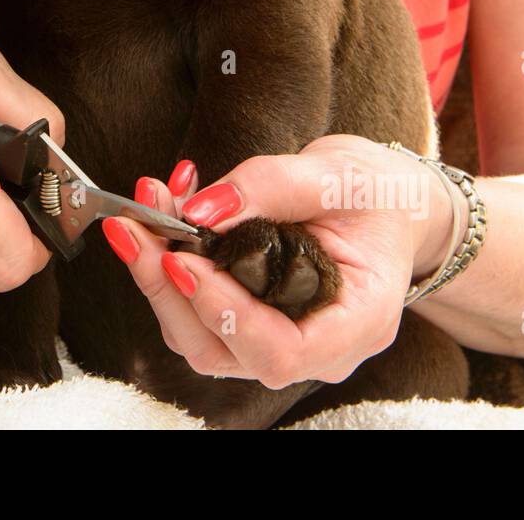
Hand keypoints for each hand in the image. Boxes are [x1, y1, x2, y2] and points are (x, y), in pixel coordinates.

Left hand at [102, 135, 452, 388]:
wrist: (387, 204)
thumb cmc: (378, 194)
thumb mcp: (337, 173)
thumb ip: (270, 186)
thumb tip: (200, 208)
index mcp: (356, 323)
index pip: (280, 350)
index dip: (224, 312)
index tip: (185, 260)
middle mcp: (314, 348)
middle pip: (221, 349)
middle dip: (168, 288)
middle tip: (136, 224)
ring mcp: (277, 340)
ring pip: (197, 335)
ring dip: (157, 273)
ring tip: (147, 204)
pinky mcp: (247, 321)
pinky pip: (195, 309)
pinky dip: (168, 262)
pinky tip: (167, 207)